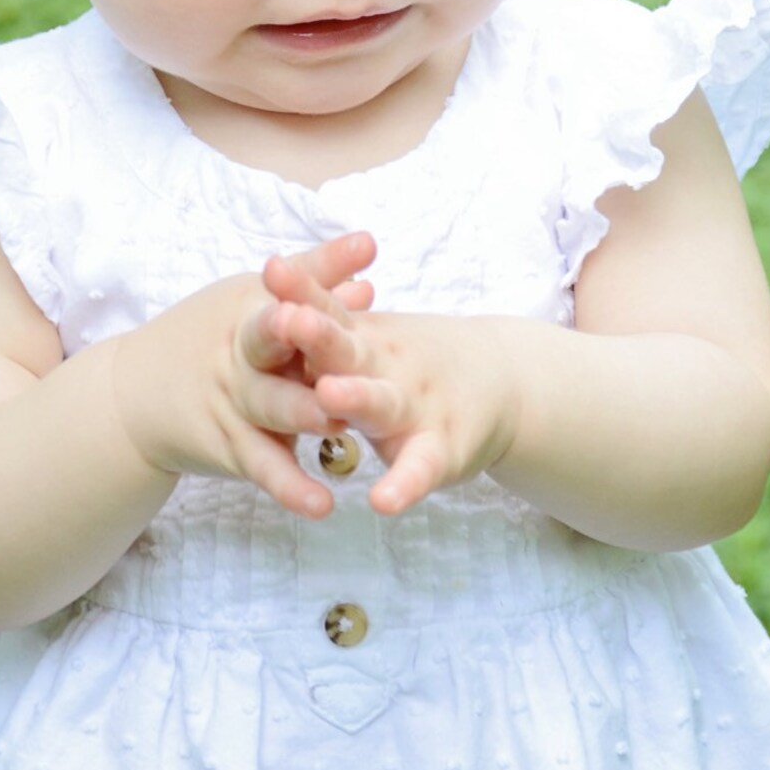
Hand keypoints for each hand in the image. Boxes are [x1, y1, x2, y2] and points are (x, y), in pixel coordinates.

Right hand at [114, 232, 377, 519]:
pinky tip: (321, 503)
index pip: (287, 286)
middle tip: (309, 324)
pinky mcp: (232, 447)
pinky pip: (264, 467)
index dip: (314, 274)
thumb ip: (315, 276)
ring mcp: (234, 401)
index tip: (359, 254)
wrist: (134, 397)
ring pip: (269, 406)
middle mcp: (240, 353)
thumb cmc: (213, 336)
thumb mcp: (255, 297)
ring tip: (337, 421)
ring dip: (301, 411)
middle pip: (264, 341)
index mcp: (252, 309)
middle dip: (286, 332)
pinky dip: (290, 486)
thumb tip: (369, 246)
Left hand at [257, 290, 521, 515]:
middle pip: (346, 349)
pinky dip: (404, 484)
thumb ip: (323, 308)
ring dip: (356, 397)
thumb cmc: (406, 359)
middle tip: (290, 319)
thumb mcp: (365, 331)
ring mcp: (411, 407)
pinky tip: (383, 502)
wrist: (500, 381)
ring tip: (331, 394)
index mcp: (358, 338)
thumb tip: (270, 267)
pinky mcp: (438, 451)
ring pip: (380, 402)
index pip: (324, 309)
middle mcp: (382, 366)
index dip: (298, 292)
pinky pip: (419, 468)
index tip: (271, 269)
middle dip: (318, 336)